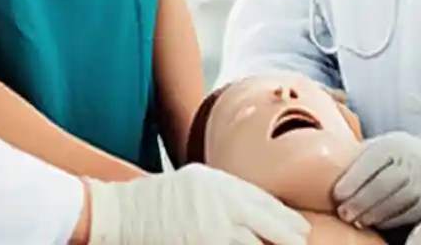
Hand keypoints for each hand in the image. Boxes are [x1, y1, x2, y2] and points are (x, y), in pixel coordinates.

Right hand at [85, 163, 310, 243]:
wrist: (117, 211)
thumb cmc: (150, 201)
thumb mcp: (192, 185)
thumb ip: (220, 195)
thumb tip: (248, 212)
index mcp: (217, 182)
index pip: (261, 199)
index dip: (283, 215)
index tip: (299, 226)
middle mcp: (218, 200)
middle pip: (266, 219)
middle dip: (288, 233)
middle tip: (303, 241)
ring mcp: (209, 225)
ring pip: (254, 242)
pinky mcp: (200, 242)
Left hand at [332, 132, 420, 228]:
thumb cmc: (396, 155)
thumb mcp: (379, 146)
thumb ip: (357, 156)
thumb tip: (320, 167)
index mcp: (392, 146)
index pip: (372, 161)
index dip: (353, 179)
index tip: (336, 194)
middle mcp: (409, 164)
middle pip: (384, 185)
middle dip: (360, 201)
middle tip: (342, 212)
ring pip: (395, 202)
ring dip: (371, 214)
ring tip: (354, 220)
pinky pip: (405, 215)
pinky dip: (386, 220)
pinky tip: (371, 222)